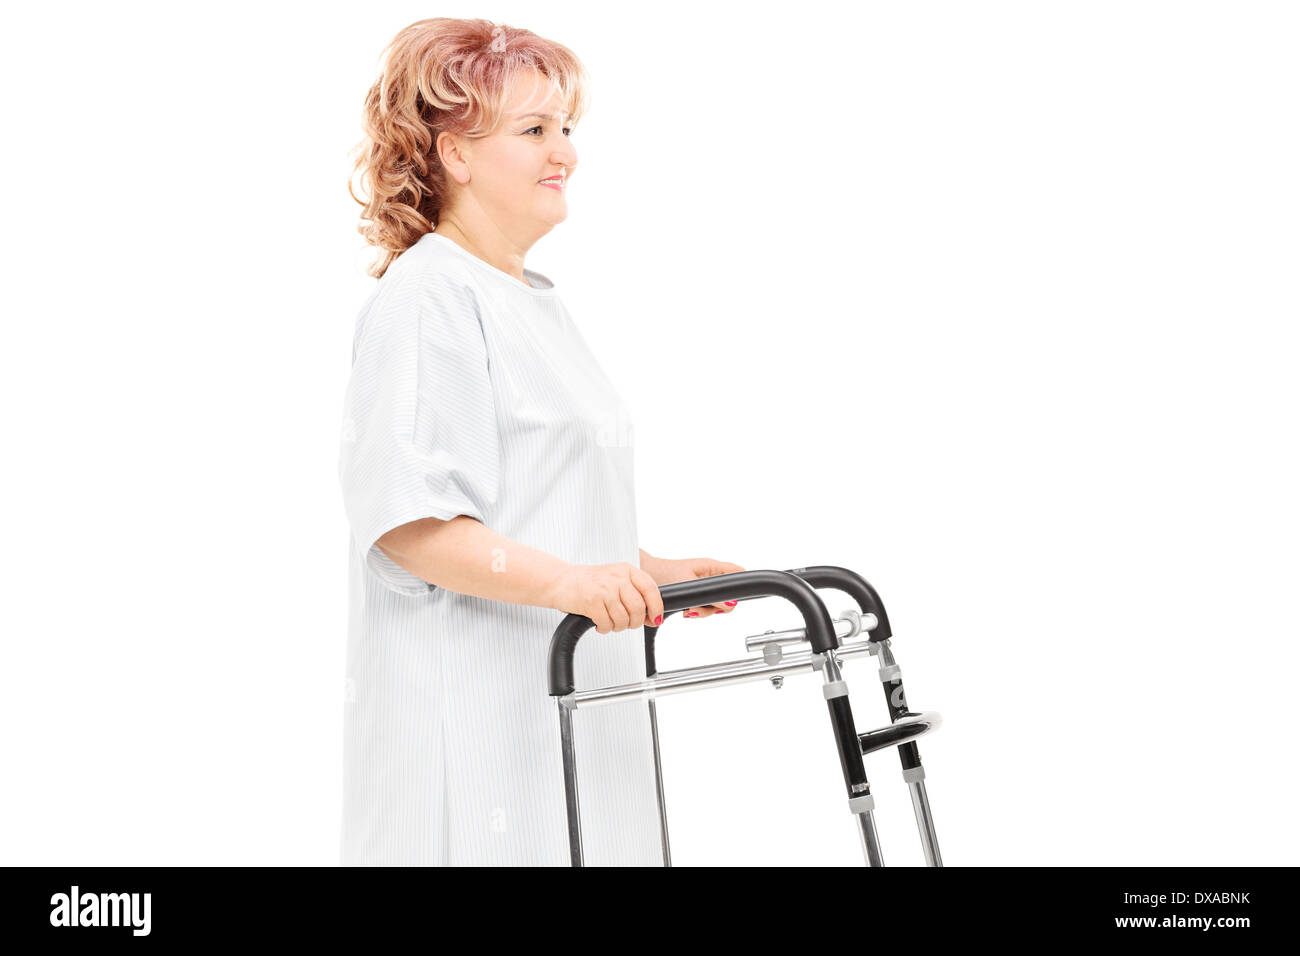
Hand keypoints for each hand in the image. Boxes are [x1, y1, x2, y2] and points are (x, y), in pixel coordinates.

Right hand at [549, 562, 664, 634]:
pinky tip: (599, 622)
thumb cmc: (588, 582)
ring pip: (623, 619)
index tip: (655, 618)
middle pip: (638, 608)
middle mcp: (617, 577)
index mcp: (626, 570)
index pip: (651, 589)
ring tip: (610, 621)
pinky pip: (607, 624)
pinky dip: (604, 628)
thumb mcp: (615, 579)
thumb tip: (653, 616)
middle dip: (635, 622)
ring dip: (618, 626)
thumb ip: (635, 594)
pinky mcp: (591, 601)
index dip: (656, 607)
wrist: (560, 580)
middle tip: (627, 623)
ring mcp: (604, 589)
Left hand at [647, 557, 745, 618]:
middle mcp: (711, 576)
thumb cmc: (664, 573)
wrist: (645, 576)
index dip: (740, 586)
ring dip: (704, 611)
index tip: (732, 599)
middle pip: (729, 595)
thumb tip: (729, 603)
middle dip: (717, 606)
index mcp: (713, 567)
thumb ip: (710, 595)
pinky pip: (704, 607)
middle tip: (701, 608)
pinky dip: (696, 612)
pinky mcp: (696, 595)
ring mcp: (704, 587)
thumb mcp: (689, 584)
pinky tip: (686, 611)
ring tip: (689, 611)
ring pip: (716, 604)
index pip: (738, 573)